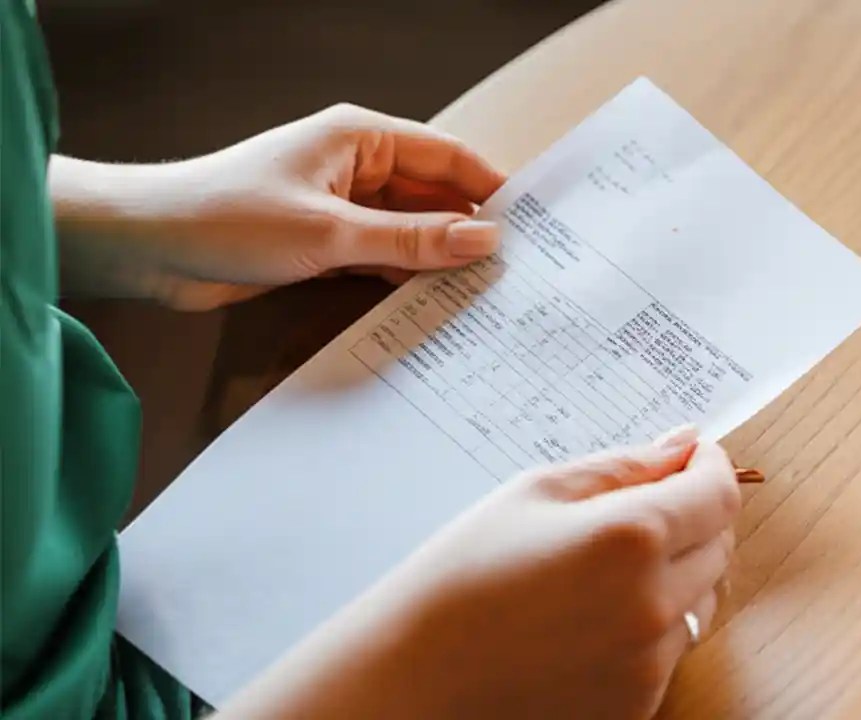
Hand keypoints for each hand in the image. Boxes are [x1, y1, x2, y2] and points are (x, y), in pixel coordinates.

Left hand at [52, 103, 505, 309]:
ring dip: (437, 258)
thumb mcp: (330, 231)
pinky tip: (433, 301)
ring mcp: (341, 207)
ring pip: (409, 231)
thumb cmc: (228, 217)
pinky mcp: (324, 243)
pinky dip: (405, 275)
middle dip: (468, 230)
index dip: (490, 188)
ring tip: (483, 292)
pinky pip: (382, 256)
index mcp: (361, 139)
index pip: (446, 158)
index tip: (532, 225)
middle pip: (432, 197)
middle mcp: (356, 168)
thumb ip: (410, 239)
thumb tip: (483, 240)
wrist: (149, 247)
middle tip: (514, 270)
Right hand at [222, 427, 740, 719]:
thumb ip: (624, 466)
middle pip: (720, 543)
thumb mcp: (535, 493)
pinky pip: (672, 648)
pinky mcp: (638, 705)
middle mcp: (653, 605)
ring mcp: (649, 663)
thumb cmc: (461, 578)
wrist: (414, 677)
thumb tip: (684, 444)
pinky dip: (653, 623)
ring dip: (677, 570)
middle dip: (695, 514)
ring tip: (603, 567)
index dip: (711, 465)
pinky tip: (593, 615)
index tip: (695, 456)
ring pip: (700, 598)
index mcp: (629, 537)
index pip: (718, 493)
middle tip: (642, 504)